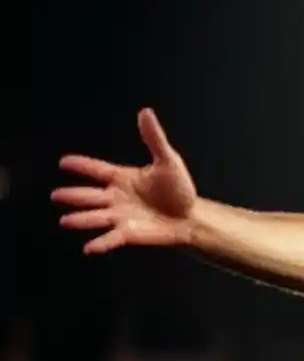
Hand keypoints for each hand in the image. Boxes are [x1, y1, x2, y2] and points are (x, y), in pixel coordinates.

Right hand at [52, 108, 197, 253]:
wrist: (191, 216)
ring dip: (81, 219)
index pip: (98, 170)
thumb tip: (146, 112)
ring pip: (96, 217)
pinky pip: (111, 238)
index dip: (82, 166)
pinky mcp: (129, 233)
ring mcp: (120, 216)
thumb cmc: (179, 189)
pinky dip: (100, 243)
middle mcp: (116, 197)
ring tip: (65, 221)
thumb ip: (154, 139)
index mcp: (123, 178)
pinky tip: (88, 248)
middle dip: (74, 196)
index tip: (64, 162)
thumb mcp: (168, 161)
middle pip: (91, 195)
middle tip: (56, 196)